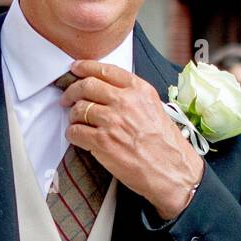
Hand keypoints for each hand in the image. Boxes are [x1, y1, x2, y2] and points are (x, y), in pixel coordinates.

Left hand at [62, 60, 203, 219]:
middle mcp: (126, 102)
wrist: (173, 172)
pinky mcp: (103, 142)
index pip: (105, 70)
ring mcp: (113, 121)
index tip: (76, 69)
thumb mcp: (156, 109)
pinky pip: (75, 132)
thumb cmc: (166, 147)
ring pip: (79, 109)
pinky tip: (77, 137)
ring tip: (76, 122)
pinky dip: (72, 134)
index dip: (85, 67)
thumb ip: (134, 97)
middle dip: (71, 91)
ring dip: (73, 116)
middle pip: (87, 85)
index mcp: (140, 91)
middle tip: (67, 98)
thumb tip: (109, 92)